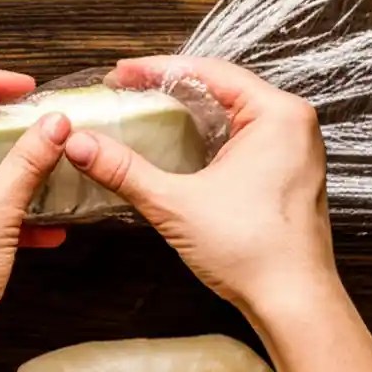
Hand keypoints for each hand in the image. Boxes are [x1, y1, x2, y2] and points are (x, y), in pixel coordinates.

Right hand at [63, 56, 336, 314]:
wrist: (291, 301)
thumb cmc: (254, 252)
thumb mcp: (175, 203)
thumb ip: (123, 169)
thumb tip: (81, 143)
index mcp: (276, 116)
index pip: (208, 71)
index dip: (157, 69)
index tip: (120, 74)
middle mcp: (290, 126)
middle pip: (219, 89)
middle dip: (168, 89)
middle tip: (125, 91)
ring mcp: (290, 151)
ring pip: (228, 116)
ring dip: (184, 115)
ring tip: (142, 114)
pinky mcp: (282, 175)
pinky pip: (237, 141)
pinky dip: (201, 139)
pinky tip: (172, 149)